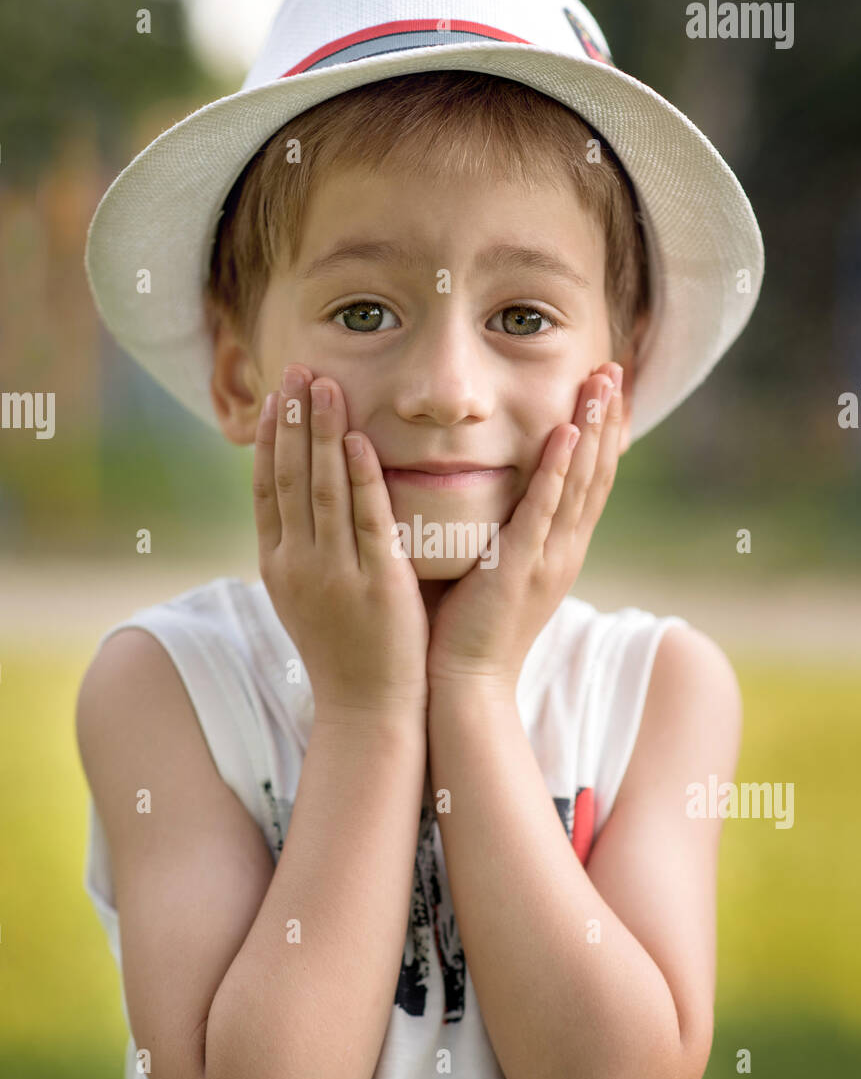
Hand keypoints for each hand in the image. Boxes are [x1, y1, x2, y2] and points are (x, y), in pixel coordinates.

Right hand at [253, 364, 430, 721]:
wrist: (368, 709)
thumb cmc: (345, 651)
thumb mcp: (308, 598)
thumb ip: (304, 549)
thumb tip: (301, 502)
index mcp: (279, 566)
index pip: (267, 490)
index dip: (271, 440)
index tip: (277, 395)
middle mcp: (298, 564)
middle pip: (289, 478)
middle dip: (293, 420)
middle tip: (297, 369)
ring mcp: (335, 573)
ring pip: (324, 489)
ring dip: (323, 433)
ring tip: (324, 385)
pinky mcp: (376, 582)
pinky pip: (367, 519)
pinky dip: (361, 476)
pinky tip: (359, 439)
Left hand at [425, 363, 623, 695]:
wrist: (466, 685)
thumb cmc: (467, 629)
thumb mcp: (493, 569)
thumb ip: (498, 530)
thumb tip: (483, 493)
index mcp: (557, 550)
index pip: (587, 481)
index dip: (600, 435)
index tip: (606, 390)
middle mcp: (563, 550)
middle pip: (595, 472)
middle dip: (606, 419)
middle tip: (614, 368)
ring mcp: (547, 558)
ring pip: (579, 483)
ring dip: (591, 430)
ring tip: (601, 383)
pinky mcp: (521, 568)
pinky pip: (544, 510)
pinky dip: (558, 471)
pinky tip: (566, 434)